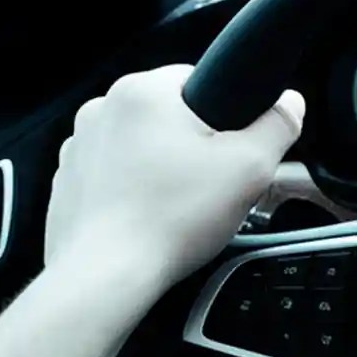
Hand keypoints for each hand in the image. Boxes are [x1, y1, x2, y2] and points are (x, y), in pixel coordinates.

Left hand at [46, 65, 304, 289]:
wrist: (106, 277)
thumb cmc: (171, 219)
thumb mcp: (251, 168)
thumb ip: (279, 125)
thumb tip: (289, 103)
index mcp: (144, 90)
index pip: (201, 78)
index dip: (227, 115)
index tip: (231, 150)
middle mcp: (103, 107)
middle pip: (170, 113)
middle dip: (193, 142)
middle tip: (209, 183)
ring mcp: (78, 145)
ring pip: (142, 142)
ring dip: (161, 164)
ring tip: (176, 204)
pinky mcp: (67, 180)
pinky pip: (114, 171)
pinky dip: (132, 188)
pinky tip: (148, 215)